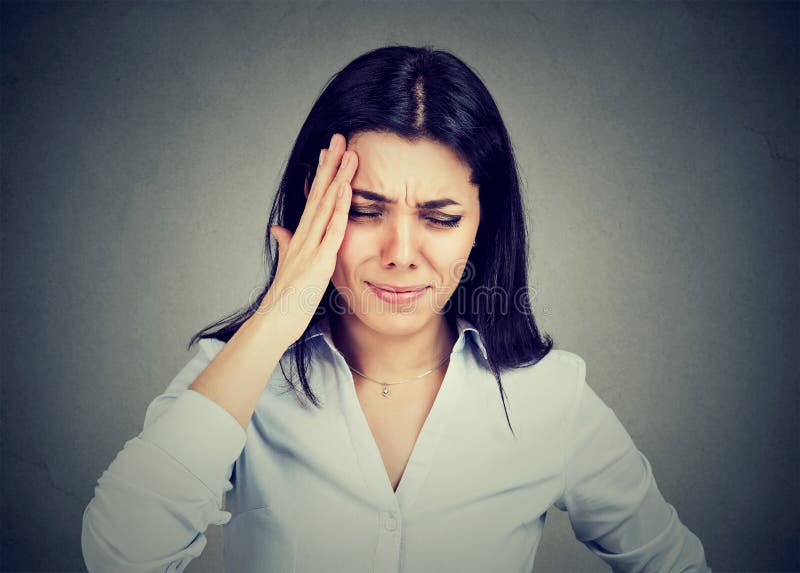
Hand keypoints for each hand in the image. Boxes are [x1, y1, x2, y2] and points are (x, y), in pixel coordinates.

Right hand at [259, 133, 356, 344]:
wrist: (275, 321)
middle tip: (339, 138)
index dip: (322, 174)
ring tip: (347, 154)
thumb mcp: (288, 265)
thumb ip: (286, 244)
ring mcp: (310, 246)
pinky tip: (344, 190)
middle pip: (318, 193)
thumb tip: (278, 228)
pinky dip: (338, 209)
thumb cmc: (284, 298)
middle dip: (329, 165)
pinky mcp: (319, 260)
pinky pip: (331, 230)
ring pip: (325, 206)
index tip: (329, 151)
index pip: (313, 198)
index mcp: (300, 237)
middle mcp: (304, 236)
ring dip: (337, 178)